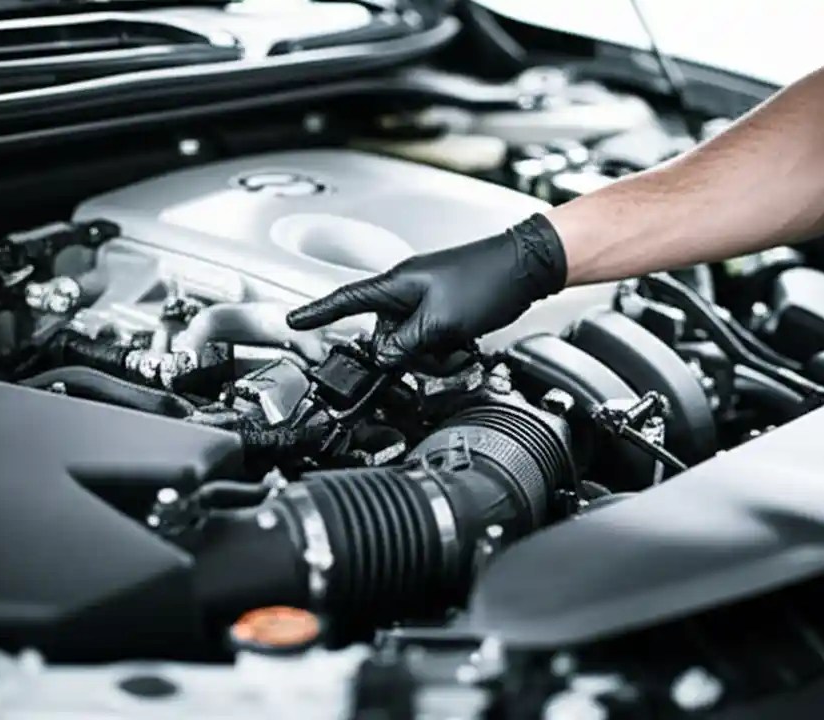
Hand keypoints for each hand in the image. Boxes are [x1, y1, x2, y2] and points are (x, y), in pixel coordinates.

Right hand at [286, 214, 567, 366]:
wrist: (528, 267)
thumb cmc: (486, 281)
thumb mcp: (440, 323)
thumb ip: (404, 344)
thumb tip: (383, 359)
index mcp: (396, 285)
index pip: (346, 301)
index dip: (318, 313)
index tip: (295, 320)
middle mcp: (406, 290)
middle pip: (385, 336)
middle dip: (407, 355)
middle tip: (437, 355)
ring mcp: (426, 299)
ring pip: (410, 343)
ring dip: (432, 355)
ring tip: (459, 348)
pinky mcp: (445, 308)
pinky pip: (432, 339)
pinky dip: (446, 348)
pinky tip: (465, 345)